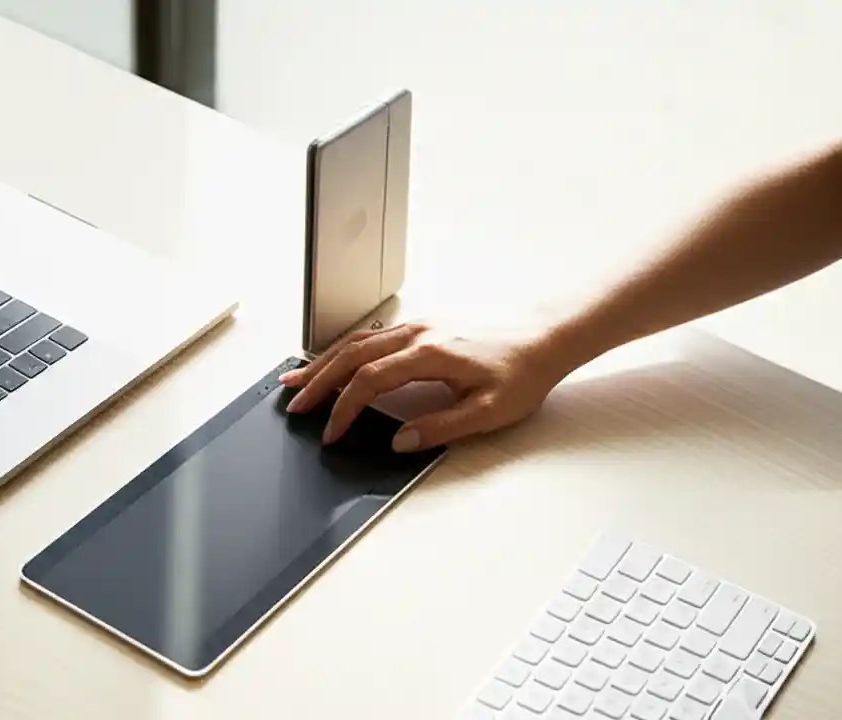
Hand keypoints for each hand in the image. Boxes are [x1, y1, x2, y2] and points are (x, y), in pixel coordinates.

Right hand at [278, 321, 575, 452]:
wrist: (548, 333)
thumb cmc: (524, 370)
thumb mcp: (488, 411)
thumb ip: (440, 427)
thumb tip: (399, 441)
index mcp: (429, 354)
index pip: (369, 381)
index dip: (343, 409)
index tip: (330, 433)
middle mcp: (418, 333)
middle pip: (351, 355)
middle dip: (317, 381)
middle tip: (292, 404)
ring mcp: (420, 324)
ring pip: (358, 340)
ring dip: (324, 360)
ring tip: (297, 378)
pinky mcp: (425, 324)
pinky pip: (373, 334)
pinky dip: (346, 348)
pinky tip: (336, 358)